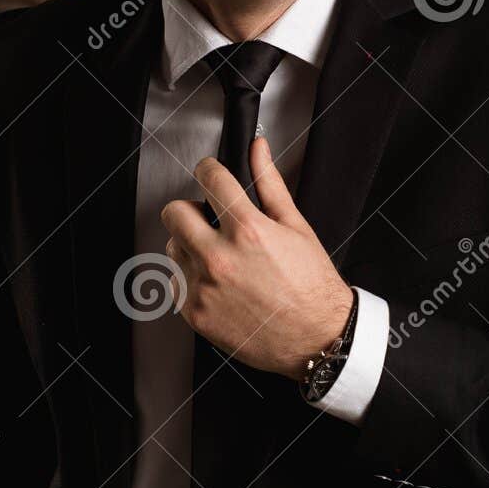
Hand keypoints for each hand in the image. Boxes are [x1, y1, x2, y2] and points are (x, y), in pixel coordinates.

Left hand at [159, 135, 353, 379]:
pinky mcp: (194, 313)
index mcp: (247, 230)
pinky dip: (192, 280)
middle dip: (191, 210)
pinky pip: (176, 282)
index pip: (208, 178)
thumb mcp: (296, 226)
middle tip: (210, 220)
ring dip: (190, 246)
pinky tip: (219, 285)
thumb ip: (270, 183)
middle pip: (174, 212)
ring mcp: (203, 287)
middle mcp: (219, 257)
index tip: (211, 175)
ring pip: (172, 248)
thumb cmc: (311, 286)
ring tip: (221, 259)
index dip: (209, 170)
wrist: (316, 339)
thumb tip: (257, 148)